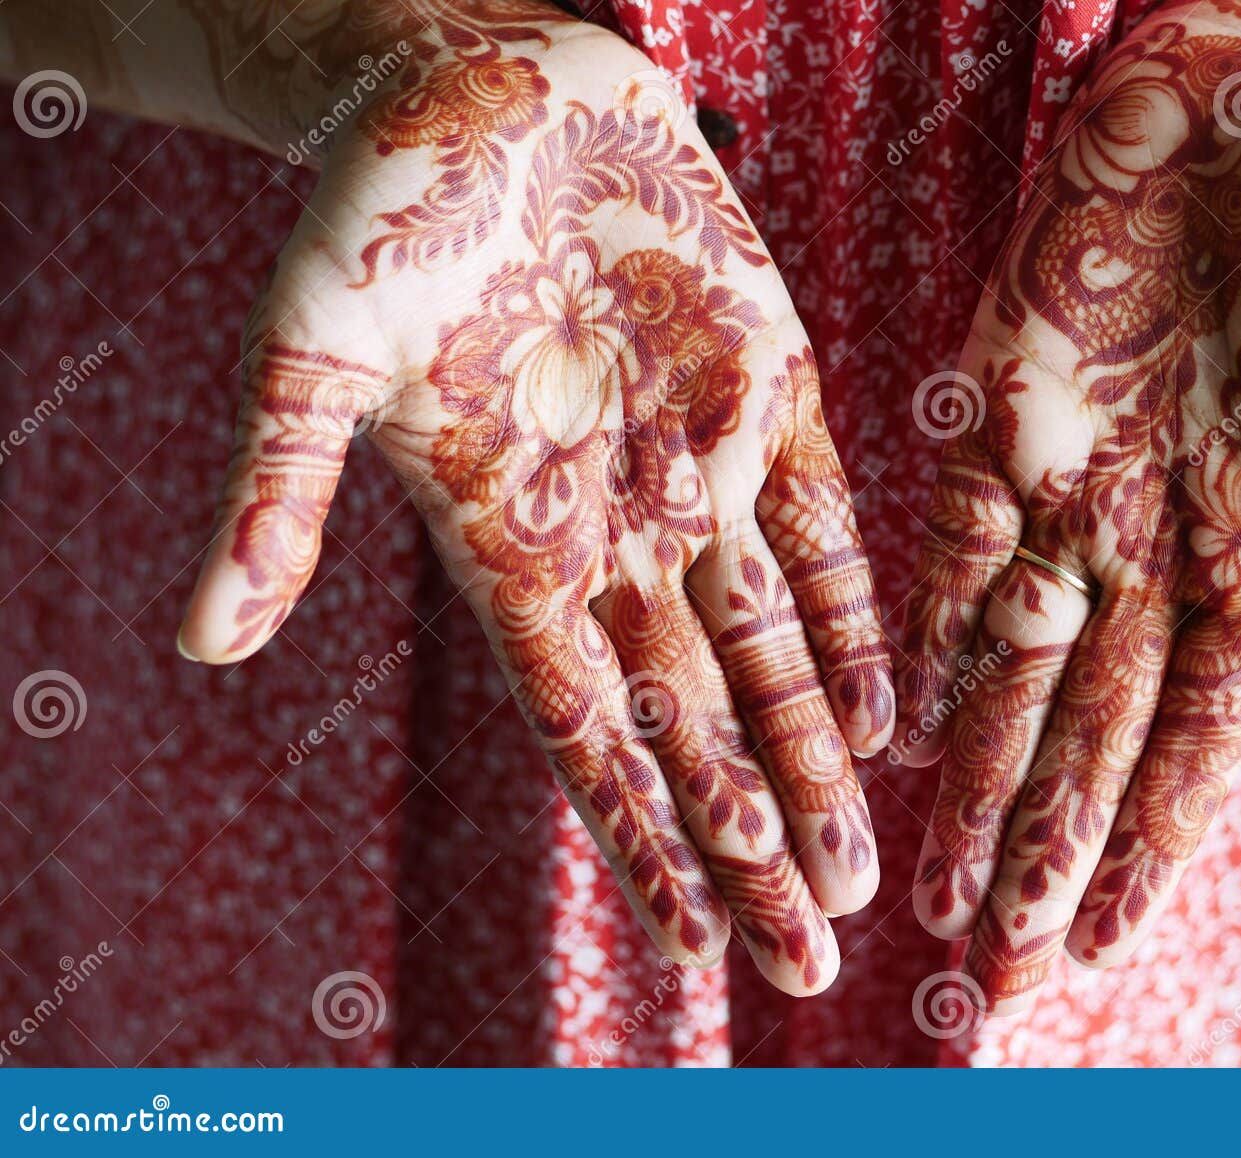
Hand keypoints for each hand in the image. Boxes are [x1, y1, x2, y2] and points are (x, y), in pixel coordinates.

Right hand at [173, 4, 893, 993]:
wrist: (482, 82)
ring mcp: (700, 468)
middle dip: (751, 840)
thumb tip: (200, 640)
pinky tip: (888, 713)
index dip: (642, 840)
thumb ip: (274, 493)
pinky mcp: (768, 390)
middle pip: (695, 724)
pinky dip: (857, 622)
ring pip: (772, 652)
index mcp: (512, 547)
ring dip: (817, 761)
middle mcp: (616, 533)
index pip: (586, 733)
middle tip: (810, 960)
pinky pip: (827, 532)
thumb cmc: (383, 208)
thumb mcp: (311, 349)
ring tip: (854, 876)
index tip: (696, 949)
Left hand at [894, 0, 1240, 1010]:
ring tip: (937, 892)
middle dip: (1044, 846)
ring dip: (978, 776)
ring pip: (1013, 663)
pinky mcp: (999, 403)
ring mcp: (1074, 478)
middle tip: (993, 971)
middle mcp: (1155, 538)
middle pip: (1094, 731)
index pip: (1201, 735)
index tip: (1104, 943)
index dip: (1153, 840)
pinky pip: (952, 542)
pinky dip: (929, 634)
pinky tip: (902, 726)